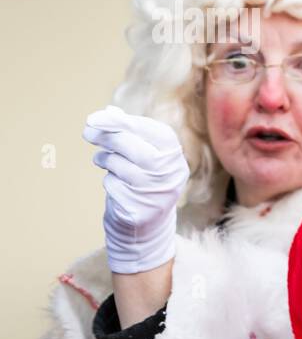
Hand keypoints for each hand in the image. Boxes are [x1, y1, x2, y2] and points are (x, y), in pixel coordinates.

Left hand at [82, 105, 188, 273]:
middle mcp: (171, 175)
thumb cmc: (142, 183)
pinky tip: (114, 184)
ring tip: (103, 160)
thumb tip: (109, 111)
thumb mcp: (143, 156)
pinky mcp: (140, 210)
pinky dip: (109, 181)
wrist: (146, 227)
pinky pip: (113, 185)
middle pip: (134, 146)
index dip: (125, 122)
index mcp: (176, 157)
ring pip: (120, 165)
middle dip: (108, 137)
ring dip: (105, 159)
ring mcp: (157, 193)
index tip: (97, 117)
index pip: (155, 131)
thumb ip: (130, 133)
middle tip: (88, 132)